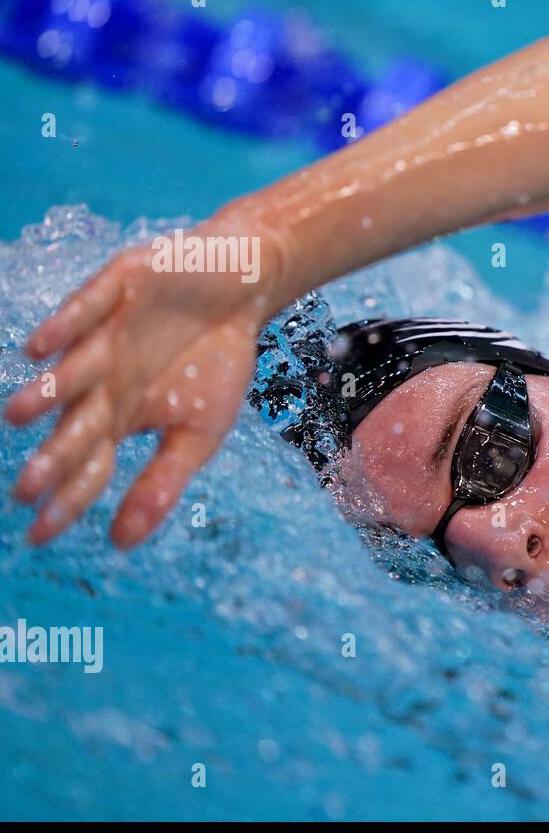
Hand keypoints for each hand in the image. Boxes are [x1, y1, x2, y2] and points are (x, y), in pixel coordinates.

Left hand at [5, 211, 287, 546]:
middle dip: (52, 456)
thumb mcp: (200, 433)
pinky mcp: (116, 290)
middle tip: (26, 490)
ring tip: (19, 416)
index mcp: (119, 417)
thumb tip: (122, 543)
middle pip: (73, 423)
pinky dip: (65, 325)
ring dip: (46, 391)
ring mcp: (106, 336)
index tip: (38, 536)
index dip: (65, 499)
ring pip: (71, 368)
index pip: (88, 465)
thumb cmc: (218, 363)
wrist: (242, 288)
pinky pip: (86, 309)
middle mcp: (102, 381)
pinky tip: (40, 347)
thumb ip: (161, 482)